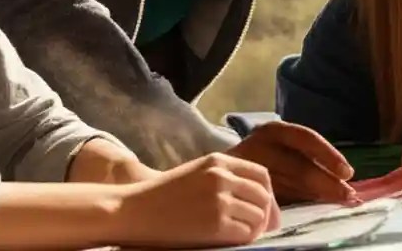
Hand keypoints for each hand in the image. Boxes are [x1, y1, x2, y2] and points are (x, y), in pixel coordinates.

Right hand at [116, 152, 278, 247]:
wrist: (133, 210)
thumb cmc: (162, 196)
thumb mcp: (197, 173)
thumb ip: (224, 178)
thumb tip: (255, 198)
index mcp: (219, 161)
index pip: (260, 175)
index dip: (268, 194)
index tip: (267, 209)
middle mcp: (222, 177)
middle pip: (263, 196)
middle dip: (267, 214)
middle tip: (265, 228)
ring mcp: (220, 200)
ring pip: (259, 216)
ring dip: (255, 228)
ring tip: (244, 234)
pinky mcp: (216, 224)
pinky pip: (246, 233)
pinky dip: (246, 238)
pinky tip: (234, 240)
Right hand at [228, 121, 355, 203]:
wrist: (222, 168)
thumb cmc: (263, 154)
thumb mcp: (281, 144)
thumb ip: (307, 155)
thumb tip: (345, 175)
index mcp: (273, 131)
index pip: (306, 138)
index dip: (329, 155)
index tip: (347, 172)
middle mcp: (260, 146)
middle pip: (300, 166)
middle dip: (327, 183)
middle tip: (348, 195)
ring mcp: (250, 168)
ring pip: (291, 185)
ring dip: (317, 195)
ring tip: (338, 201)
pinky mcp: (245, 188)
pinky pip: (277, 199)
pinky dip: (297, 203)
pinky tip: (313, 207)